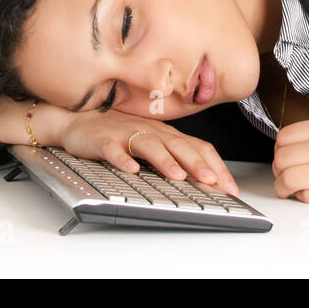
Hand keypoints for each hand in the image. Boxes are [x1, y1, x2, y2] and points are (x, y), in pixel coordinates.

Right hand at [60, 109, 240, 195]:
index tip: (230, 187)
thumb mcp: (150, 143)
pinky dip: (123, 160)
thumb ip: (173, 157)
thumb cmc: (117, 133)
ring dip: (165, 161)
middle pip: (178, 144)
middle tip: (212, 182)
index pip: (198, 146)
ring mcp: (126, 133)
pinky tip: (131, 170)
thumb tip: (203, 180)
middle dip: (197, 164)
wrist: (78, 120)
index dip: (216, 165)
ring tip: (178, 176)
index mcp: (165, 133)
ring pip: (149, 145)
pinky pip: (113, 150)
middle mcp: (150, 131)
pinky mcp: (103, 140)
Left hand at [272, 115, 308, 203]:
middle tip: (282, 173)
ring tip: (289, 188)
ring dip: (284, 186)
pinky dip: (302, 197)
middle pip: (282, 157)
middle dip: (277, 168)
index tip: (283, 155)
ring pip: (289, 178)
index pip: (286, 136)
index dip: (279, 149)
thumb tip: (301, 146)